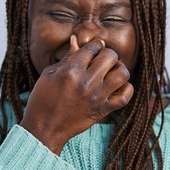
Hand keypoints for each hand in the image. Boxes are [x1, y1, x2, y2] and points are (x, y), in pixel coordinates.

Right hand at [21, 34, 134, 154]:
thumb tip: (77, 40)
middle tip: (102, 59)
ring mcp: (97, 97)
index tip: (95, 48)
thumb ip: (67, 57)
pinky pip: (125, 97)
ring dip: (119, 69)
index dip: (95, 45)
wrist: (45, 128)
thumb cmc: (43, 99)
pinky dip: (126, 89)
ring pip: (122, 74)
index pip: (92, 48)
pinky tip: (118, 86)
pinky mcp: (103, 110)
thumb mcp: (49, 74)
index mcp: (71, 71)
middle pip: (110, 57)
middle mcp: (86, 83)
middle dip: (108, 54)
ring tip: (112, 71)